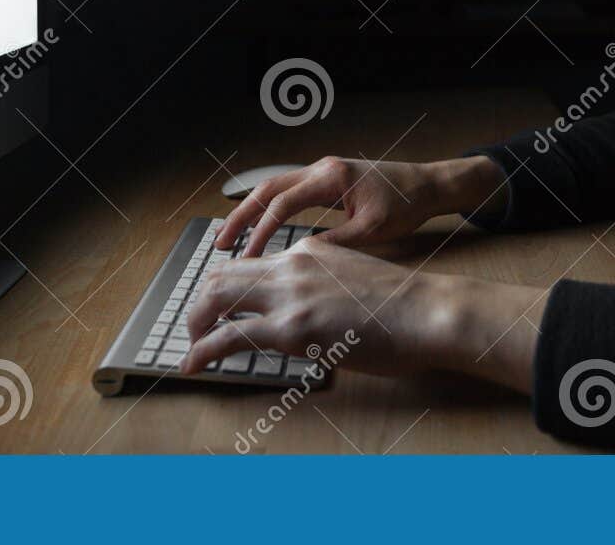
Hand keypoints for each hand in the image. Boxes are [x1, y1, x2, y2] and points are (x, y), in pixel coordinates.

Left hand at [179, 236, 543, 390]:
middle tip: (193, 327)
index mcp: (308, 250)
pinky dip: (203, 350)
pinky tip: (193, 364)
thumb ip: (323, 285)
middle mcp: (291, 264)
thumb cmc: (402, 305)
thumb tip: (307, 312)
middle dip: (200, 303)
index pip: (251, 263)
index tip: (216, 306)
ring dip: (195, 324)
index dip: (226, 286)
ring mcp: (289, 294)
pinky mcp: (290, 327)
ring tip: (189, 347)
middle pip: (223, 275)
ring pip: (217, 299)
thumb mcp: (353, 278)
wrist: (425, 311)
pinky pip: (229, 336)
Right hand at [215, 154, 504, 257]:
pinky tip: (260, 225)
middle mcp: (322, 168)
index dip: (260, 232)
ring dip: (251, 210)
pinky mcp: (328, 180)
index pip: (282, 204)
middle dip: (241, 216)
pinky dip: (269, 207)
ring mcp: (323, 171)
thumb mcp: (373, 230)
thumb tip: (299, 258)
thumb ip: (336, 242)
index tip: (247, 257)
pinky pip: (289, 191)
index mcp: (331, 178)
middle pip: (268, 189)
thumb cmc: (407, 203)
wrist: (429, 184)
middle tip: (220, 244)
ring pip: (275, 187)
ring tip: (231, 237)